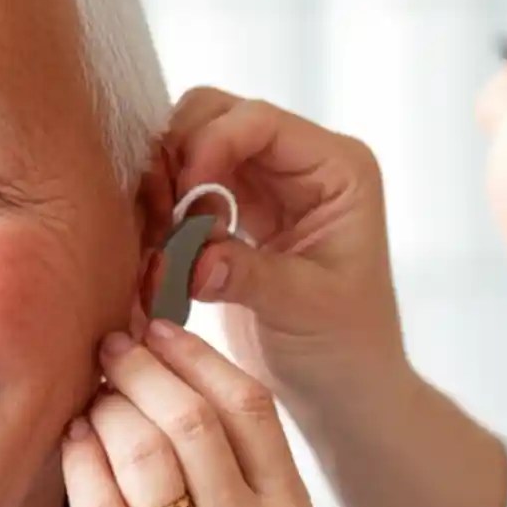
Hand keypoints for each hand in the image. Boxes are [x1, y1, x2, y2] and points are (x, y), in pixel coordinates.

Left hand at [61, 320, 327, 506]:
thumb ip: (249, 471)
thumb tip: (182, 385)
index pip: (248, 407)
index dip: (197, 355)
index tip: (161, 331)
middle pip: (190, 419)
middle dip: (142, 369)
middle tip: (113, 345)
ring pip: (143, 455)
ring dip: (108, 408)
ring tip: (94, 393)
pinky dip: (80, 460)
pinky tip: (74, 437)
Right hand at [163, 87, 408, 401]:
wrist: (342, 390)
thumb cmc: (344, 350)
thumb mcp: (304, 311)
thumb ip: (248, 276)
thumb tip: (188, 259)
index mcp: (337, 169)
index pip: (259, 121)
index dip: (210, 146)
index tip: (183, 200)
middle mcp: (302, 163)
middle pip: (215, 116)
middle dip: (179, 159)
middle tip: (164, 220)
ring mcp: (268, 184)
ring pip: (191, 146)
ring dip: (164, 184)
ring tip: (161, 240)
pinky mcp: (237, 211)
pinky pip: (184, 185)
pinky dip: (163, 209)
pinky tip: (162, 250)